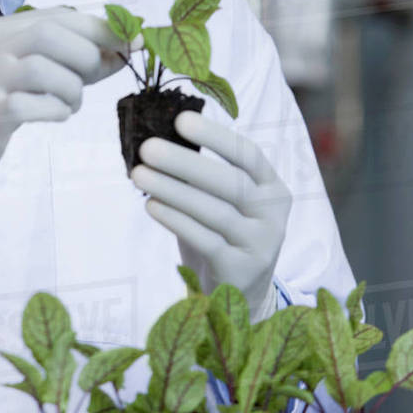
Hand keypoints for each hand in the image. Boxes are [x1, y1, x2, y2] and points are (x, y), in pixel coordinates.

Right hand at [0, 7, 134, 211]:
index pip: (55, 15)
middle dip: (86, 54)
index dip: (99, 28)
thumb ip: (60, 59)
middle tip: (94, 77)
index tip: (132, 42)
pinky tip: (54, 116)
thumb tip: (121, 49)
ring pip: (44, 68)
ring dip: (73, 87)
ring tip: (70, 103)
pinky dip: (57, 111)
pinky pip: (34, 106)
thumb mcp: (12, 72)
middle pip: (49, 33)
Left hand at [131, 110, 291, 321]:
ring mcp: (261, 244)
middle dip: (185, 162)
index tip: (181, 120)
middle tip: (147, 147)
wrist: (243, 292)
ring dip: (173, 190)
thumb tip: (161, 137)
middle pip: (230, 182)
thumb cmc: (225, 232)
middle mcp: (273, 214)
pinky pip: (205, 240)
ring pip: (215, 212)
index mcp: (272, 186)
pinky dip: (175, 220)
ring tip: (139, 174)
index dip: (216, 136)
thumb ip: (203, 174)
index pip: (248, 154)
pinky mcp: (242, 270)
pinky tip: (151, 205)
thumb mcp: (225, 200)